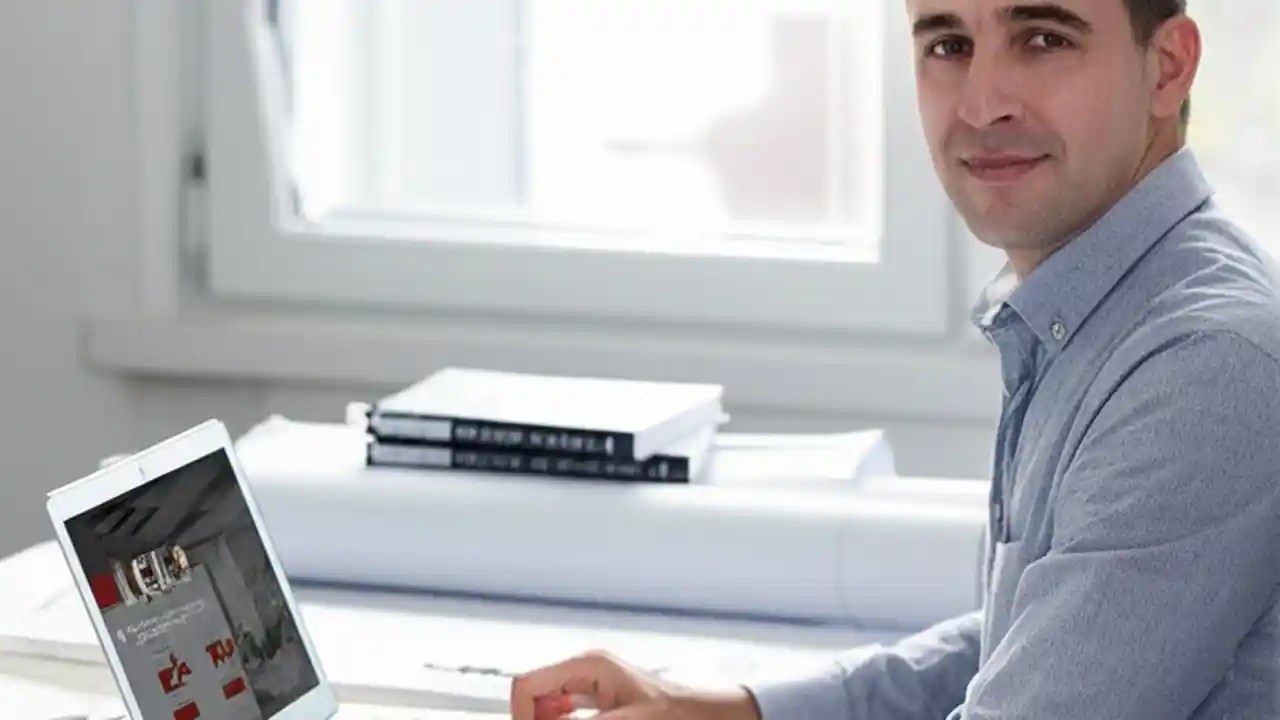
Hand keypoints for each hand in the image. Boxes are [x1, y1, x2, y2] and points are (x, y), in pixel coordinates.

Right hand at [509, 649, 761, 719]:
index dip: (521, 715)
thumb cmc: (675, 712)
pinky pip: (562, 714)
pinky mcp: (594, 700)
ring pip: (545, 707)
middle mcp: (581, 670)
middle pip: (532, 696)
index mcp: (587, 666)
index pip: (526, 684)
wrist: (703, 713)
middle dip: (536, 719)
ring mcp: (586, 684)